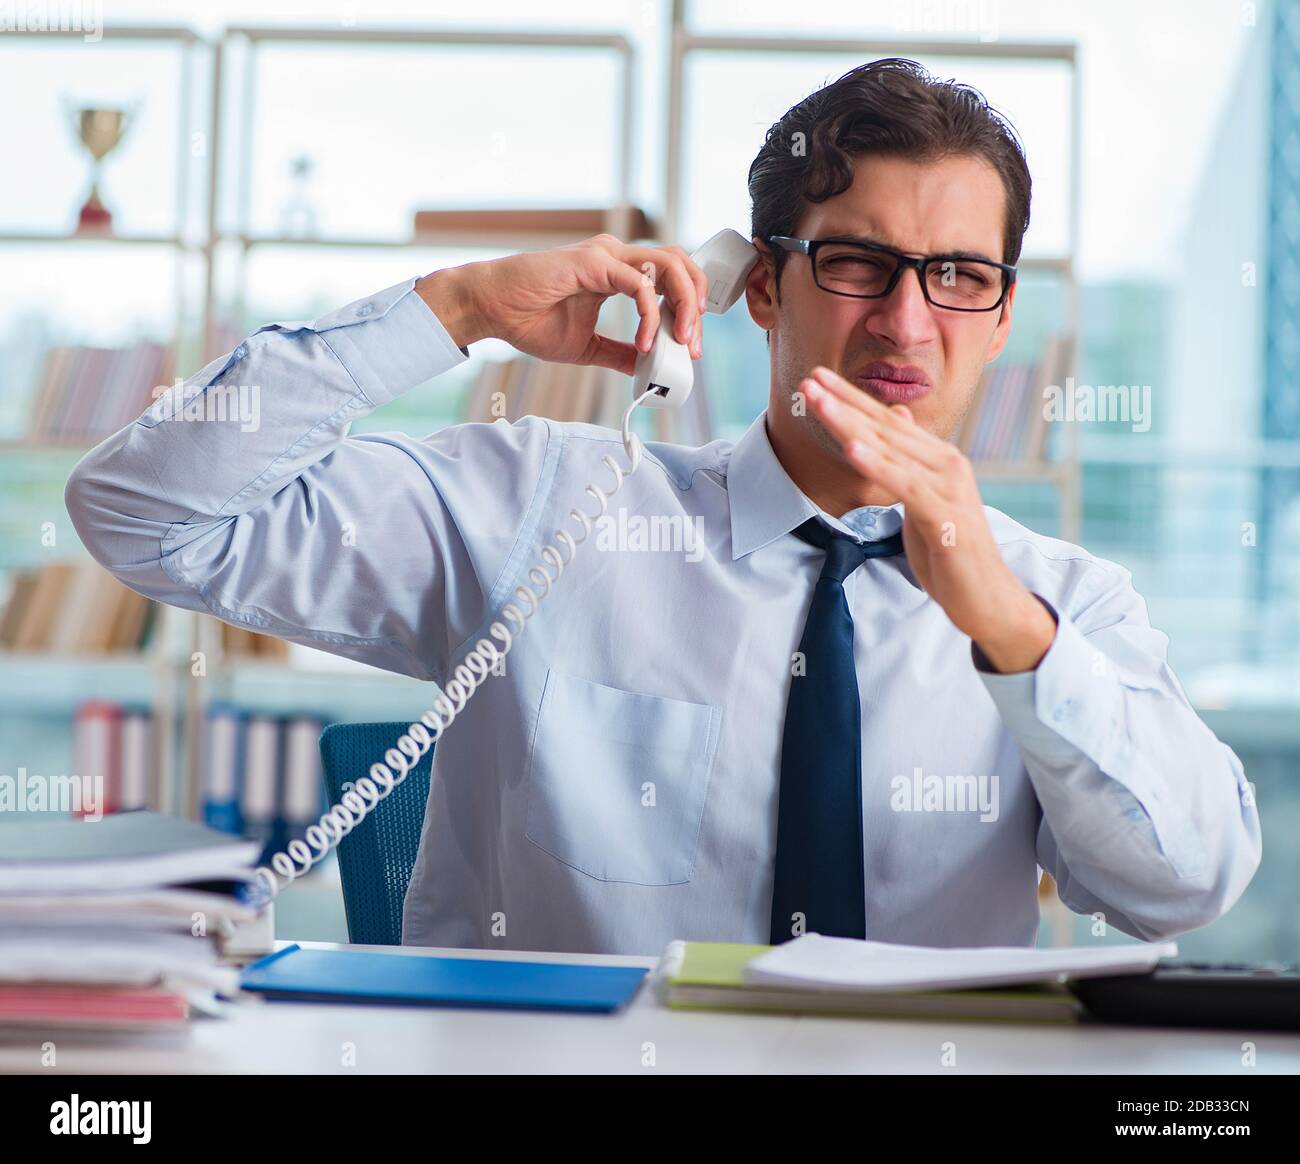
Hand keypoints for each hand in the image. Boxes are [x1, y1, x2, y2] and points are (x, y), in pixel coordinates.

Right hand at [415, 234, 708, 374]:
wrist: (491, 309)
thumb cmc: (529, 320)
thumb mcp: (587, 347)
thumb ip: (619, 353)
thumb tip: (647, 368)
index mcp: (617, 272)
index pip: (671, 278)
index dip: (689, 309)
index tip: (691, 346)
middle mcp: (616, 256)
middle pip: (680, 266)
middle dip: (696, 306)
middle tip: (693, 346)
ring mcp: (606, 255)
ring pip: (669, 265)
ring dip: (683, 304)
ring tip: (681, 340)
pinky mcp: (593, 262)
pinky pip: (638, 283)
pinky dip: (649, 313)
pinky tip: (644, 341)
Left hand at [802, 366, 1055, 672]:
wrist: (985, 595)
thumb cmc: (949, 548)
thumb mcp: (923, 497)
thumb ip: (908, 459)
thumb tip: (896, 416)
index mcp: (938, 458)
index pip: (887, 422)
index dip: (851, 399)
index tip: (817, 378)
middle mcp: (946, 464)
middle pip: (885, 428)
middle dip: (843, 403)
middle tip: (808, 381)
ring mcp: (947, 487)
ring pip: (889, 450)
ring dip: (850, 424)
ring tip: (819, 403)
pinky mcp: (944, 515)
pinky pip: (904, 485)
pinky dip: (877, 466)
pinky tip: (852, 448)